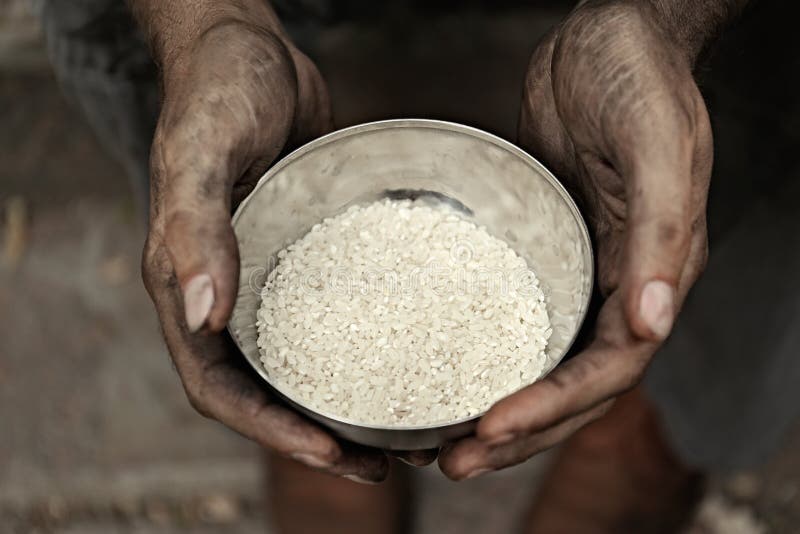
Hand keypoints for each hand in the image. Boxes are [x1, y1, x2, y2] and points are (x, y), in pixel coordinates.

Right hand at [141, 18, 388, 481]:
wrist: (248, 51)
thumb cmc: (215, 90)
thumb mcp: (200, 151)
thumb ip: (194, 229)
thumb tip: (205, 318)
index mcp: (188, 286)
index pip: (219, 387)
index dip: (269, 429)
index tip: (330, 450)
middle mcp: (228, 293)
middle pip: (266, 392)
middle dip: (317, 436)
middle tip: (382, 462)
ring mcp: (268, 277)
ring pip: (302, 363)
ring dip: (347, 403)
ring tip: (405, 429)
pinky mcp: (304, 255)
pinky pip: (332, 316)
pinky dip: (366, 348)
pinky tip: (411, 356)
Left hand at [439, 0, 712, 479]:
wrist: (611, 36)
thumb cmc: (641, 80)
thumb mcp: (656, 149)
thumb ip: (658, 235)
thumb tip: (652, 321)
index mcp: (652, 274)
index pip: (607, 368)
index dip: (555, 407)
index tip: (493, 429)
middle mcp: (615, 283)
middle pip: (570, 384)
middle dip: (517, 431)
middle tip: (453, 461)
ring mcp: (577, 269)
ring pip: (539, 360)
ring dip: (496, 406)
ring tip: (438, 439)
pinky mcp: (542, 247)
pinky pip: (512, 315)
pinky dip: (482, 351)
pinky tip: (441, 366)